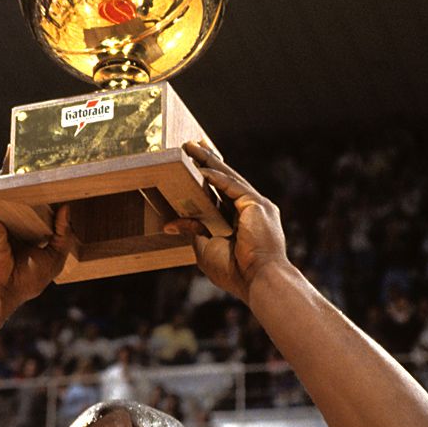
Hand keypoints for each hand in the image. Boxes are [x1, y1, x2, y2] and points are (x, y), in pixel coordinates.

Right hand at [0, 150, 73, 317]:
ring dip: (15, 165)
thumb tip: (67, 208)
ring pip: (8, 185)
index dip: (46, 191)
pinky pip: (0, 188)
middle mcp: (10, 221)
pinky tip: (14, 154)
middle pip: (21, 190)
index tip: (58, 173)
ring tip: (27, 141)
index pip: (37, 205)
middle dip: (30, 172)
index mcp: (25, 233)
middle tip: (44, 148)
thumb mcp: (53, 258)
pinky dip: (6, 171)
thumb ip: (62, 235)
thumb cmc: (23, 281)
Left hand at [164, 142, 288, 302]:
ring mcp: (256, 207)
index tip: (190, 166)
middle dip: (207, 162)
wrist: (257, 280)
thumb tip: (170, 224)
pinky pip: (233, 186)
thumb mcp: (206, 248)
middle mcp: (250, 211)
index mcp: (240, 223)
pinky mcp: (257, 205)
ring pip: (229, 178)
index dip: (205, 180)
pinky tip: (202, 167)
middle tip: (190, 145)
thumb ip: (193, 231)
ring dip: (209, 162)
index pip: (220, 195)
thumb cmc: (234, 271)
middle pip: (224, 180)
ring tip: (191, 147)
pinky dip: (217, 177)